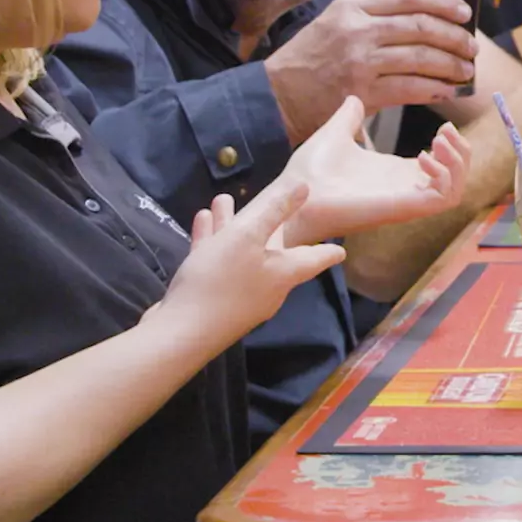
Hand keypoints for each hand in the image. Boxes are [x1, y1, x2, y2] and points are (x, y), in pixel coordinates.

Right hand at [153, 183, 344, 351]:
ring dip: (232, 227)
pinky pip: (219, 265)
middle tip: (268, 203)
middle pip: (274, 251)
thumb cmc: (220, 281)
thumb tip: (305, 187)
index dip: (328, 250)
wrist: (179, 335)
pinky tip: (202, 221)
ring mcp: (239, 298)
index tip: (342, 249)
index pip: (316, 258)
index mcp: (284, 273)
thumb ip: (274, 210)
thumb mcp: (246, 236)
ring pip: (241, 253)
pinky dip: (213, 243)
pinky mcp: (212, 302)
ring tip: (221, 201)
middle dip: (267, 224)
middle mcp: (268, 288)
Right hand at [265, 0, 477, 143]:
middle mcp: (358, 29)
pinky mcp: (364, 92)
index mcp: (352, 6)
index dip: (442, 2)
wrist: (278, 96)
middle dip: (454, 37)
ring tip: (466, 70)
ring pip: (421, 58)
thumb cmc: (312, 58)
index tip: (464, 13)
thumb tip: (427, 18)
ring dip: (451, 65)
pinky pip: (412, 88)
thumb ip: (374, 16)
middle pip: (421, 26)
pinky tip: (448, 90)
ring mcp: (361, 61)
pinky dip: (435, 89)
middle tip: (472, 47)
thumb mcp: (336, 22)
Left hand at [276, 97, 472, 243]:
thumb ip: (349, 117)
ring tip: (438, 143)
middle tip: (446, 132)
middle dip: (462, 154)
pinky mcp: (402, 208)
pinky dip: (443, 175)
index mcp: (395, 174)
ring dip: (457, 164)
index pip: (442, 167)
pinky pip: (442, 198)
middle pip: (457, 180)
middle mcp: (406, 189)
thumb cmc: (308, 173)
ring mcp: (406, 200)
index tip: (444, 126)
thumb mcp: (335, 134)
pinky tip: (422, 156)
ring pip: (456, 191)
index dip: (453, 147)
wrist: (293, 194)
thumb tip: (353, 98)